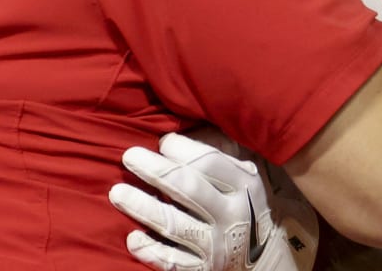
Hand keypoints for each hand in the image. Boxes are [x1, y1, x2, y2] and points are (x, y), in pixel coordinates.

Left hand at [110, 133, 310, 270]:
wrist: (264, 258)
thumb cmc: (239, 201)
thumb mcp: (241, 174)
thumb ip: (216, 151)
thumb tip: (177, 125)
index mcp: (243, 184)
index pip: (209, 163)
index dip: (181, 148)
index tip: (162, 142)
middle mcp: (231, 214)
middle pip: (188, 189)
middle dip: (155, 171)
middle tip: (128, 156)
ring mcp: (216, 245)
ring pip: (175, 225)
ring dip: (143, 208)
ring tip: (117, 193)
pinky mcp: (202, 269)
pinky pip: (173, 262)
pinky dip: (151, 252)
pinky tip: (133, 238)